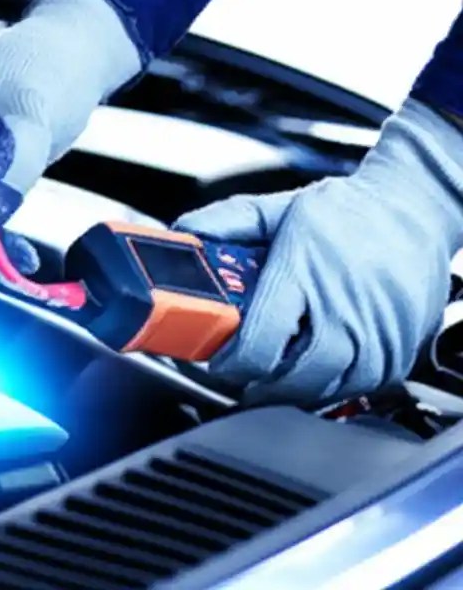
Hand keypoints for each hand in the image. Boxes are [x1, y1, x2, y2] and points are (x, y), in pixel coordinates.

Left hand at [175, 99, 462, 406]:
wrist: (413, 207)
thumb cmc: (346, 212)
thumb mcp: (277, 208)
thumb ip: (226, 222)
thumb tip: (185, 234)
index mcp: (302, 274)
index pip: (260, 340)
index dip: (231, 362)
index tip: (218, 361)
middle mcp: (342, 307)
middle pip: (296, 377)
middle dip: (261, 386)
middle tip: (244, 377)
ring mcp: (377, 331)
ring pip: (330, 389)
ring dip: (297, 391)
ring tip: (277, 376)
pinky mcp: (400, 347)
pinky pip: (364, 385)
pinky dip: (336, 386)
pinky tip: (318, 370)